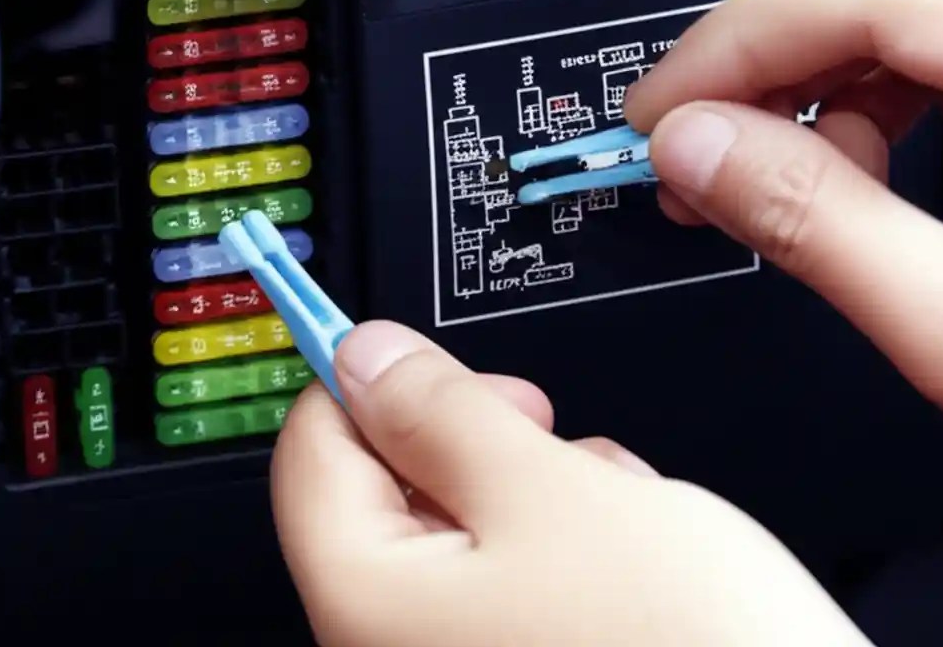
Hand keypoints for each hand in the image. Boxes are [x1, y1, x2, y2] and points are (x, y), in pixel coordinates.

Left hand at [272, 321, 869, 646]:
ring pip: (470, 527)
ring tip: (614, 514)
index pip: (314, 450)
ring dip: (540, 493)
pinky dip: (567, 546)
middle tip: (542, 429)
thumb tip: (364, 358)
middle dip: (479, 443)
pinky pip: (514, 578)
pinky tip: (629, 560)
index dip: (365, 379)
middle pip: (394, 489)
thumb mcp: (548, 489)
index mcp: (366, 599)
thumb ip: (440, 413)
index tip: (411, 342)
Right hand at [625, 0, 942, 530]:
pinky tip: (852, 182)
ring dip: (826, 101)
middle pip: (898, 2)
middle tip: (692, 153)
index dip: (741, 46)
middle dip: (773, 76)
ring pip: (929, 38)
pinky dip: (888, 122)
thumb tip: (700, 150)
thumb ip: (818, 224)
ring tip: (768, 185)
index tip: (662, 111)